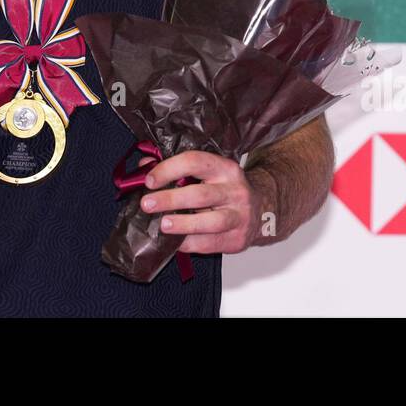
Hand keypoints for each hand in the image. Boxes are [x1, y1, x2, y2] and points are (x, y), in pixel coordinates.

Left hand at [138, 150, 269, 255]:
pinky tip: (175, 243)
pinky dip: (190, 244)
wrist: (261, 210)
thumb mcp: (207, 173)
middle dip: (171, 199)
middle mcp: (235, 190)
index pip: (195, 162)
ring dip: (184, 224)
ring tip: (163, 225)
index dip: (169, 169)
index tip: (149, 180)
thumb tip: (144, 167)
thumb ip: (176, 168)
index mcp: (225, 168)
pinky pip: (211, 244)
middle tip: (147, 204)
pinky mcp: (238, 239)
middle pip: (201, 194)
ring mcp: (239, 216)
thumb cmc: (224, 190)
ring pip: (211, 222)